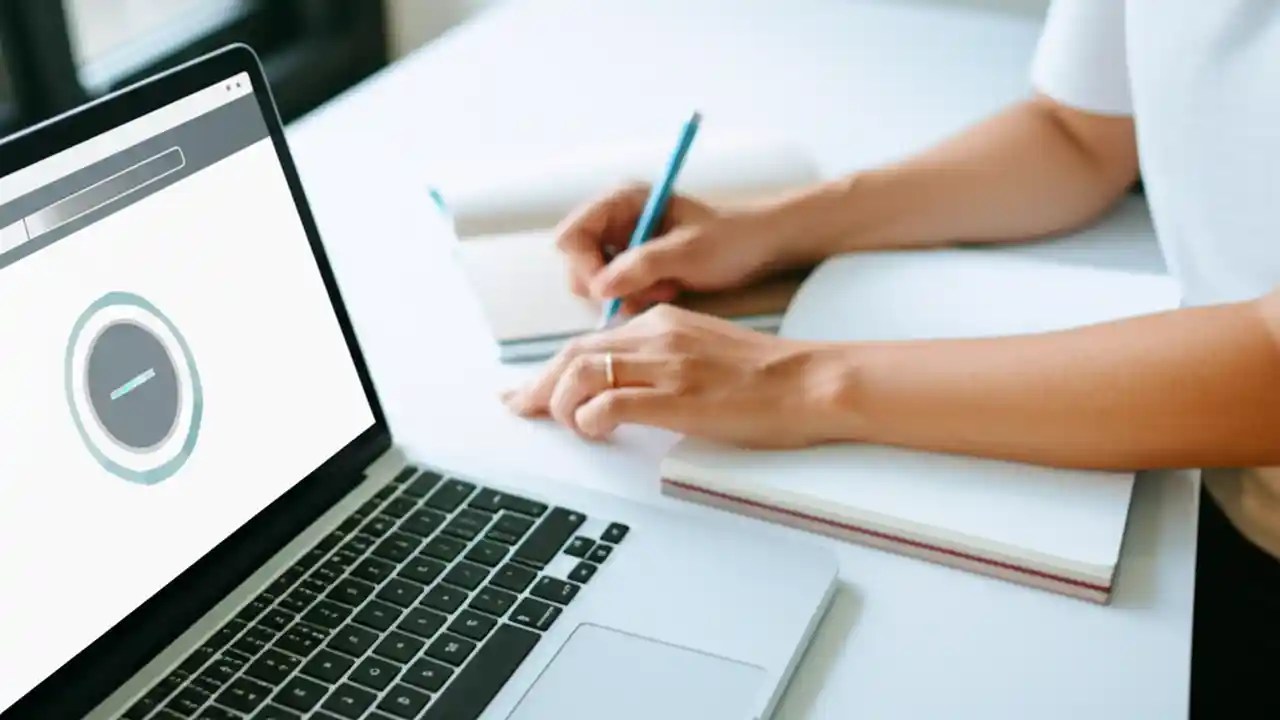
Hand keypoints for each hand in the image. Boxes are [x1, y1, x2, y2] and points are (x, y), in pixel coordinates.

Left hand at [502, 305, 851, 447]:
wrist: (811, 382)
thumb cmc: (767, 376)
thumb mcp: (704, 350)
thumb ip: (663, 358)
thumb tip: (626, 386)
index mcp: (661, 322)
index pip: (588, 342)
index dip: (550, 368)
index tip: (530, 390)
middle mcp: (655, 335)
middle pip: (572, 354)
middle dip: (538, 386)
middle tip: (521, 409)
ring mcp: (664, 365)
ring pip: (580, 374)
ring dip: (563, 405)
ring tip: (573, 428)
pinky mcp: (675, 396)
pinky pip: (609, 402)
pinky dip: (590, 419)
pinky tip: (597, 431)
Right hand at [555, 184, 795, 314]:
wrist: (761, 248)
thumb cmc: (730, 239)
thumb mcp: (687, 252)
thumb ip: (641, 266)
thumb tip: (599, 288)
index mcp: (622, 201)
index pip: (572, 234)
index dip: (583, 265)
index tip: (607, 289)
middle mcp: (615, 220)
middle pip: (577, 263)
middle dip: (607, 285)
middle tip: (646, 290)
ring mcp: (623, 244)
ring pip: (595, 282)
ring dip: (626, 294)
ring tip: (664, 288)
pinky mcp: (633, 266)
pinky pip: (616, 292)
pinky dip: (636, 299)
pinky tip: (667, 291)